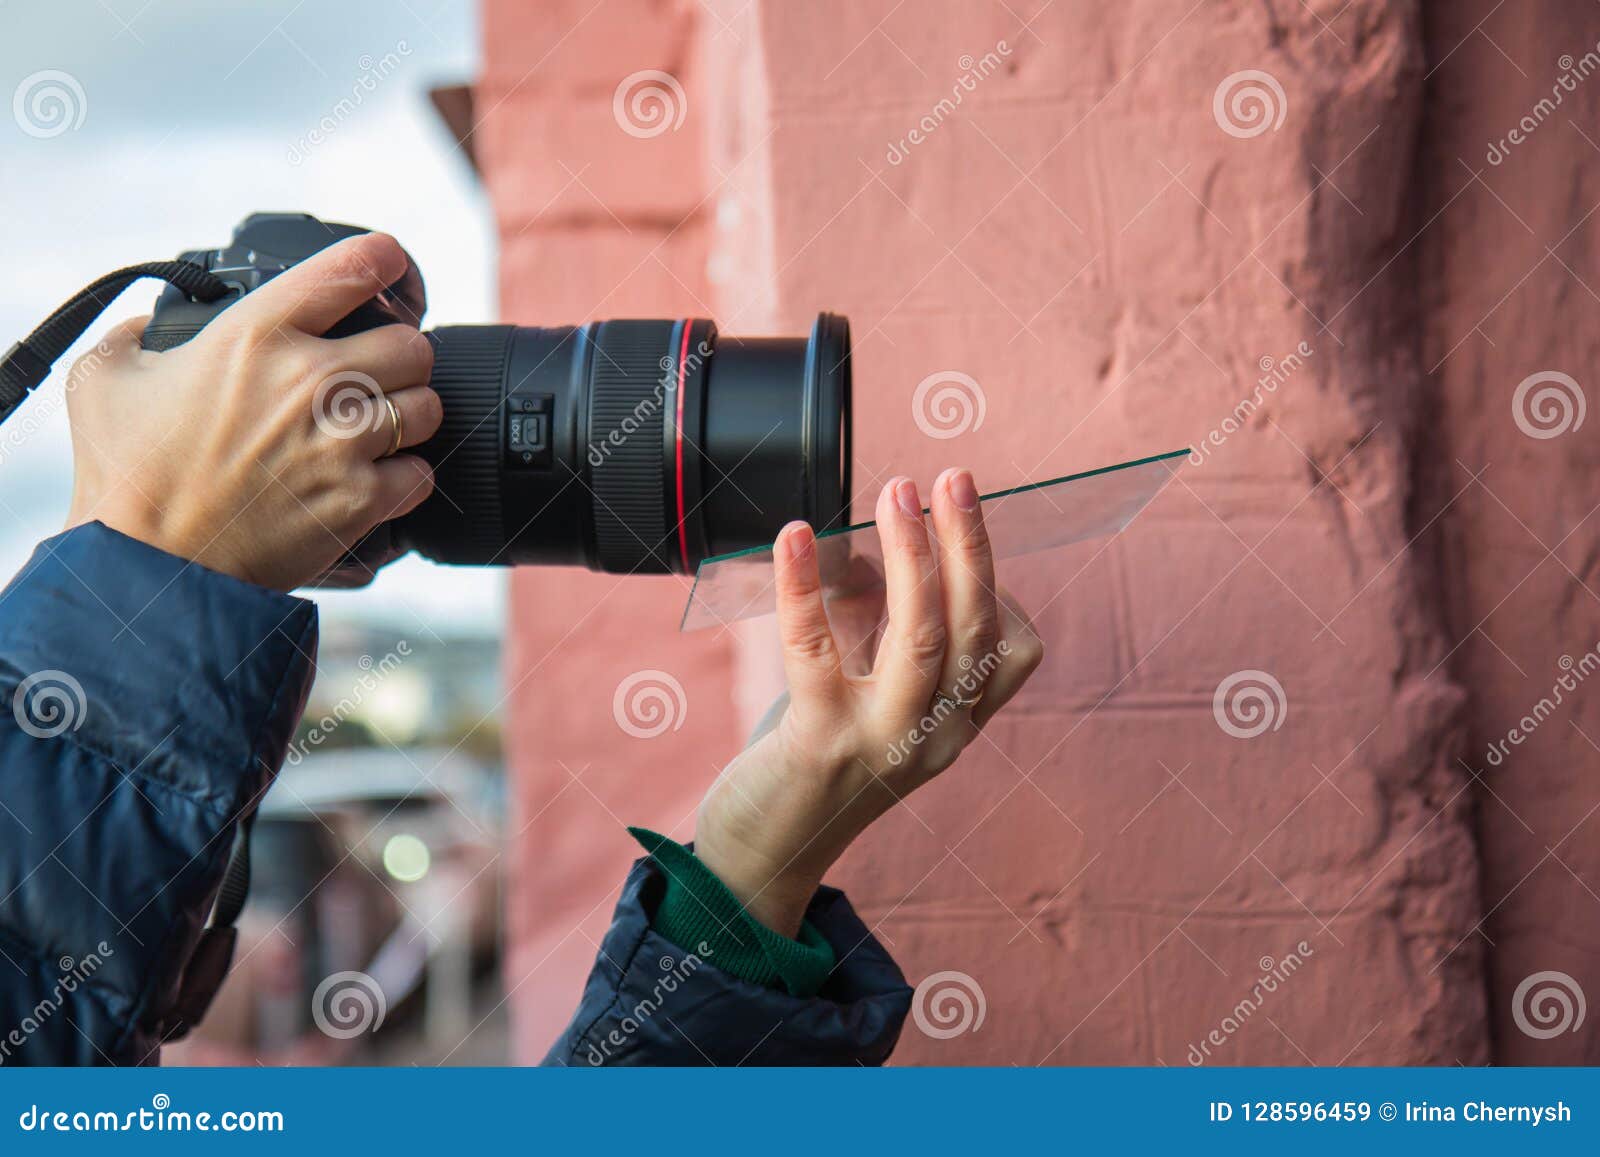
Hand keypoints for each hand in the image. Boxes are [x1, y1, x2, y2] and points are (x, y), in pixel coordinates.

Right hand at [63, 233, 442, 590]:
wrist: (149, 567)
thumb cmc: (125, 476)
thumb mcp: (106, 377)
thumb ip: (139, 333)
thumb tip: (153, 323)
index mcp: (256, 333)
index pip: (352, 267)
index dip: (384, 260)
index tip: (388, 268)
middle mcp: (310, 380)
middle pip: (413, 344)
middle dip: (401, 358)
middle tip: (379, 375)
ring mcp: (341, 442)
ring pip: (427, 407)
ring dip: (409, 417)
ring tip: (378, 430)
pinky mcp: (360, 500)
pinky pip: (421, 474)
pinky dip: (406, 479)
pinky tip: (376, 481)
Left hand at [693, 469, 1044, 936]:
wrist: (763, 860)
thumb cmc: (815, 766)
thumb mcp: (867, 695)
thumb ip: (877, 628)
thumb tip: (869, 544)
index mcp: (957, 726)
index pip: (1012, 651)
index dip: (995, 581)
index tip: (958, 521)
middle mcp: (937, 739)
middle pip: (976, 629)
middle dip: (968, 543)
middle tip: (951, 476)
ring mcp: (883, 744)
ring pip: (921, 638)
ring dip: (914, 555)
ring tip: (898, 492)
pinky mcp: (821, 746)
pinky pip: (816, 653)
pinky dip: (804, 587)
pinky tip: (795, 537)